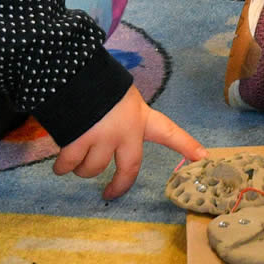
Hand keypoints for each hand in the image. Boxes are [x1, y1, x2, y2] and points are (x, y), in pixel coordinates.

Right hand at [53, 85, 204, 199]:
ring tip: (75, 158)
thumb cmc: (97, 83)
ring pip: (92, 169)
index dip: (184, 145)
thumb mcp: (119, 96)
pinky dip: (63, 167)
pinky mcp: (78, 141)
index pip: (167, 131)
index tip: (202, 156)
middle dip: (119, 185)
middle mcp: (126, 130)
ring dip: (81, 169)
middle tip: (110, 192)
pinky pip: (69, 165)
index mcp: (139, 116)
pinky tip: (61, 163)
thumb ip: (122, 117)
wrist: (71, 71)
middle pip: (128, 169)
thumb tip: (108, 139)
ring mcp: (102, 137)